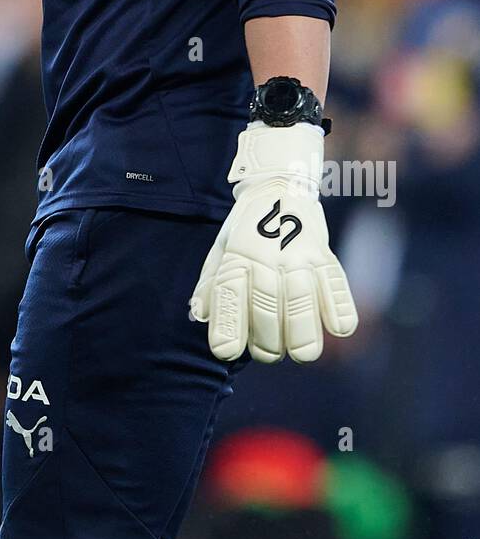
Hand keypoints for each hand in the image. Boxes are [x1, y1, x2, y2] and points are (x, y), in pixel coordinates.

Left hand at [190, 122, 357, 362]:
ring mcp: (299, 255)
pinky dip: (339, 311)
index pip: (229, 296)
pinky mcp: (326, 255)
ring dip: (302, 335)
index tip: (226, 352)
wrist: (280, 186)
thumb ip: (211, 284)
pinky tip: (336, 328)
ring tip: (301, 353)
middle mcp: (266, 256)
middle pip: (267, 308)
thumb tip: (199, 316)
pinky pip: (336, 287)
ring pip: (302, 303)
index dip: (227, 327)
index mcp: (237, 256)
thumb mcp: (221, 248)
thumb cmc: (247, 229)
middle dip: (267, 343)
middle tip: (267, 352)